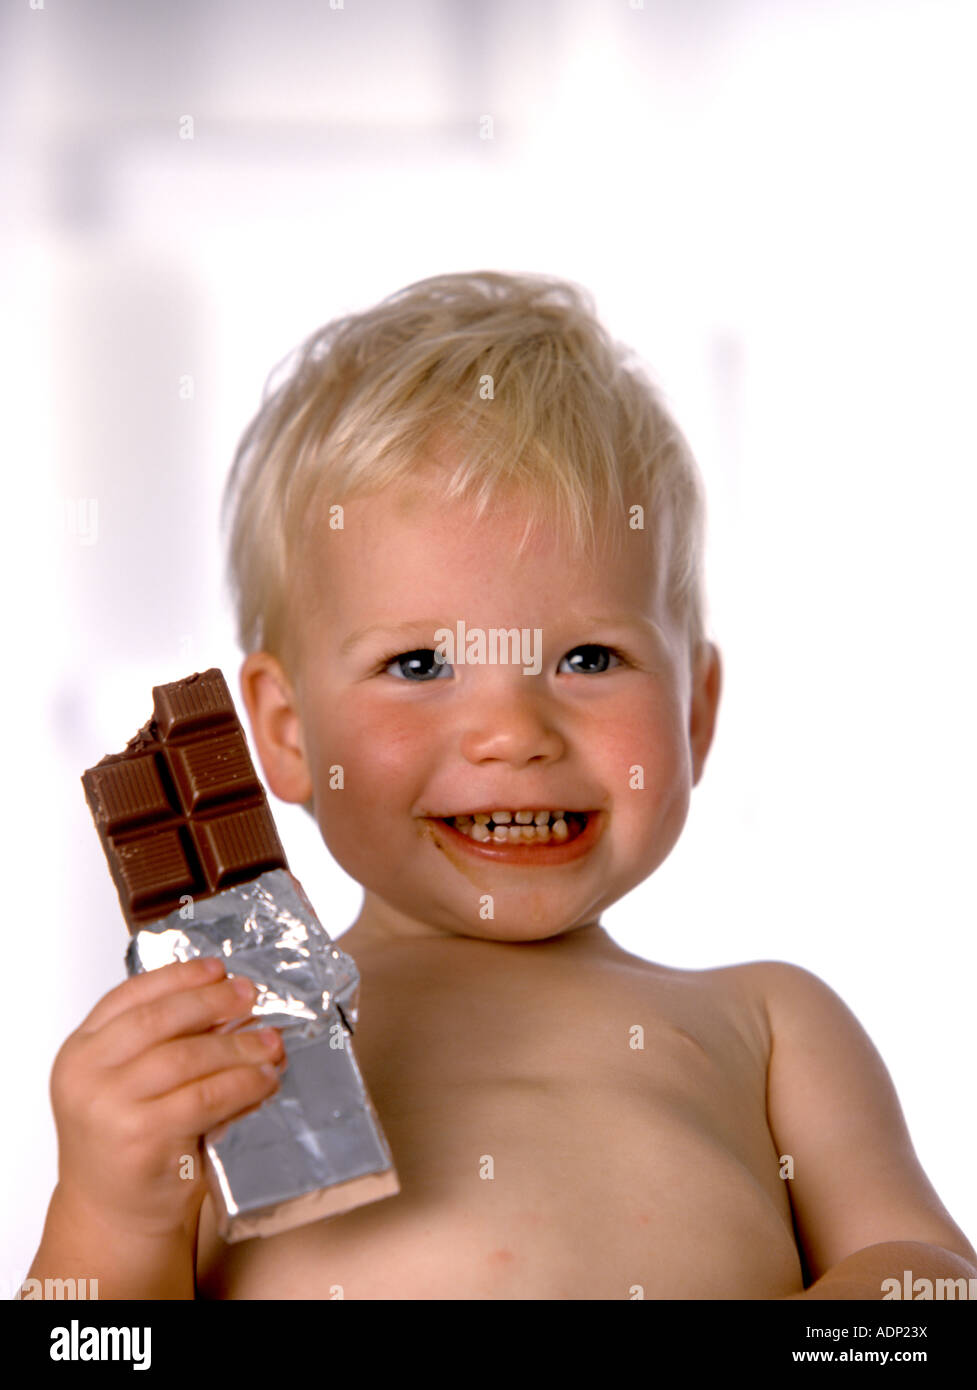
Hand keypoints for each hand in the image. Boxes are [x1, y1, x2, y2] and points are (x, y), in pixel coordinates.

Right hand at [50, 957, 284, 1240]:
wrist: (112, 1217)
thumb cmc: (126, 1145)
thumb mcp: (126, 1083)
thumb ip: (161, 1043)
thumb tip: (227, 1002)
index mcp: (80, 1051)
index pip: (130, 995)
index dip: (179, 976)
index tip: (217, 968)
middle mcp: (88, 1075)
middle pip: (161, 1019)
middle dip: (213, 1002)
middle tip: (250, 997)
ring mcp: (111, 1107)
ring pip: (189, 1057)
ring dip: (239, 1046)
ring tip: (270, 1044)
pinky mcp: (144, 1138)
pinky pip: (207, 1097)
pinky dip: (243, 1084)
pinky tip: (263, 1081)